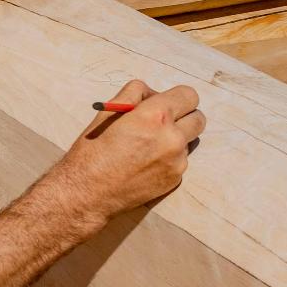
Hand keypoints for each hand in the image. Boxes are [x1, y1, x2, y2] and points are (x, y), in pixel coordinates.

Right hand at [47, 80, 204, 234]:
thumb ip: (134, 94)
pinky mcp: (175, 179)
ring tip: (148, 146)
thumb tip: (152, 94)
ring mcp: (177, 161)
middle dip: (184, 116)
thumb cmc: (93, 150)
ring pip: (189, 141)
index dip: (177, 98)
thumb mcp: (108, 112)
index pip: (189, 95)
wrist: (88, 193)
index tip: (166, 104)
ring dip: (176, 139)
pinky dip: (169, 158)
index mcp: (156, 116)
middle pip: (198, 118)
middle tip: (162, 123)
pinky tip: (145, 163)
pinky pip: (181, 160)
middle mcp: (172, 137)